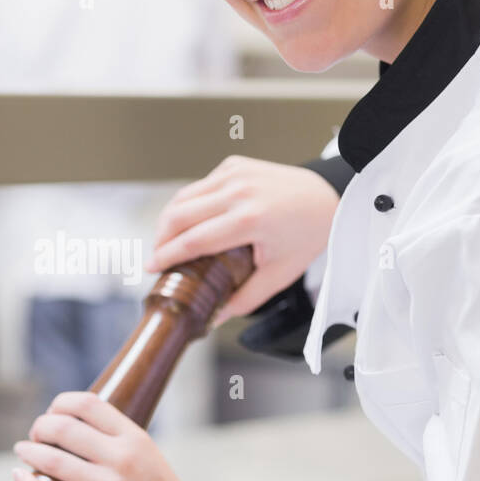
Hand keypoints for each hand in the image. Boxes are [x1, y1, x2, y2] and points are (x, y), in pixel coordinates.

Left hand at [11, 392, 188, 480]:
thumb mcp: (146, 454)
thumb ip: (117, 440)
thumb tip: (76, 427)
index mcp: (133, 438)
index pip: (87, 403)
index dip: (60, 404)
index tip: (52, 413)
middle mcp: (120, 458)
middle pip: (63, 428)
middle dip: (40, 427)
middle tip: (34, 435)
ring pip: (52, 460)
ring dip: (28, 451)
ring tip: (22, 450)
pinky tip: (18, 478)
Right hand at [144, 155, 340, 325]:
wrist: (328, 197)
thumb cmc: (307, 234)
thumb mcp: (279, 274)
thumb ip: (244, 298)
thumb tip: (215, 316)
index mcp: (250, 219)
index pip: (194, 239)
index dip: (167, 255)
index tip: (152, 268)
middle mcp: (239, 192)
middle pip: (179, 215)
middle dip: (160, 238)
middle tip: (157, 258)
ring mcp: (235, 174)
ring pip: (183, 196)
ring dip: (169, 220)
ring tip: (167, 242)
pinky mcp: (233, 164)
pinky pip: (199, 186)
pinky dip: (188, 204)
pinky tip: (190, 222)